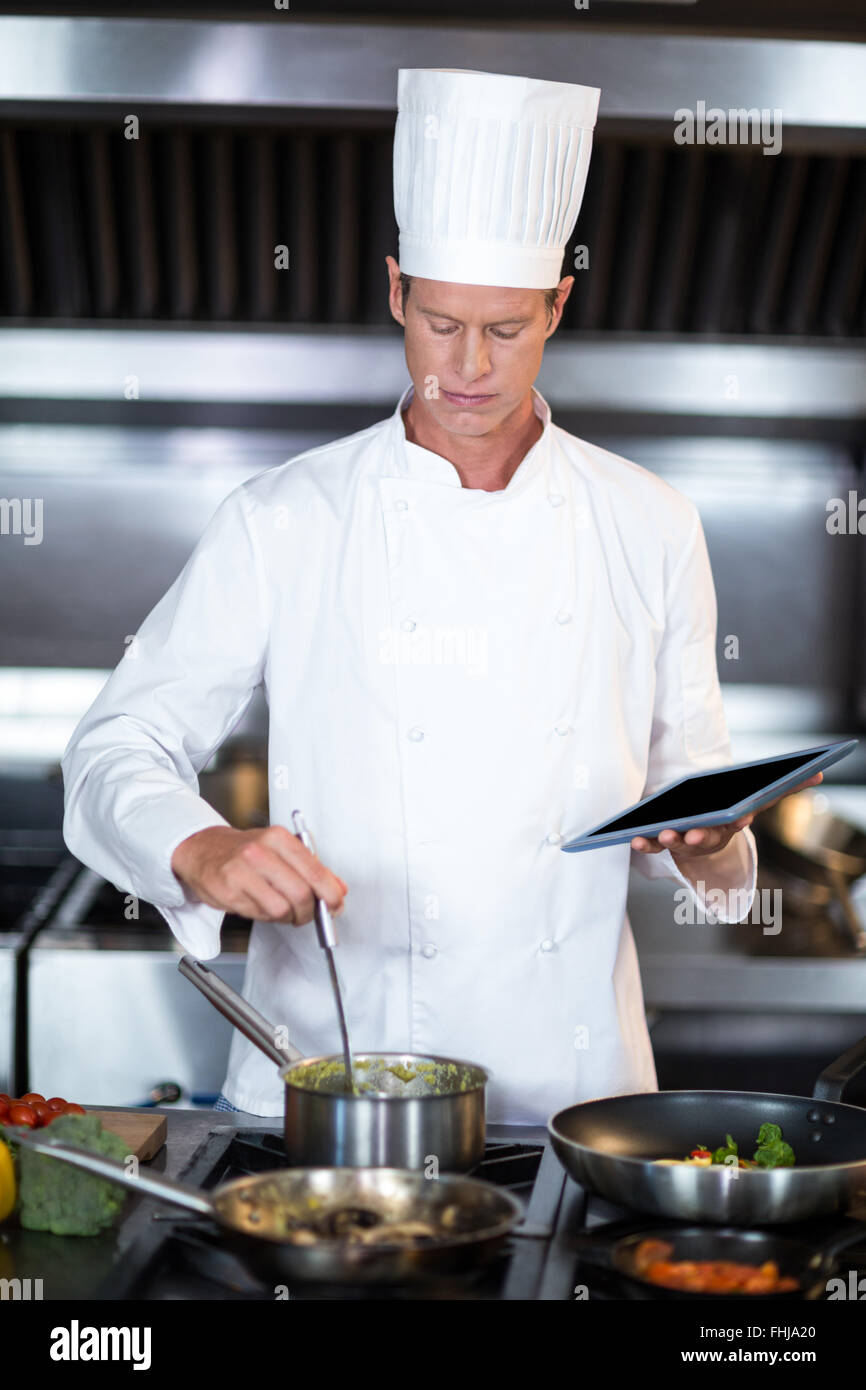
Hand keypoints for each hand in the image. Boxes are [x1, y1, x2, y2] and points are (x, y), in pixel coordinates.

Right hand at [170, 824, 347, 924]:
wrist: (203, 849)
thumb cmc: (245, 850)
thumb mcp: (281, 849)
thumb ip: (312, 868)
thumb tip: (339, 889)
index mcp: (278, 837)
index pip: (314, 871)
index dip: (330, 894)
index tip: (335, 906)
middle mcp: (259, 851)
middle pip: (300, 894)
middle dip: (309, 912)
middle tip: (307, 914)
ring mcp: (240, 871)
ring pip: (280, 909)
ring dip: (287, 917)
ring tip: (282, 909)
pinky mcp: (226, 891)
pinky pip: (259, 915)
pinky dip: (266, 916)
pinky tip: (261, 904)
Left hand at [630, 771, 823, 861]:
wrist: (701, 834)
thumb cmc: (725, 810)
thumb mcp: (753, 798)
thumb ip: (783, 787)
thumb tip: (819, 772)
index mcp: (732, 822)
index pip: (739, 821)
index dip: (740, 819)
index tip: (742, 815)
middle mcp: (711, 836)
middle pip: (709, 837)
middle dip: (703, 835)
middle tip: (696, 832)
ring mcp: (686, 842)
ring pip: (680, 844)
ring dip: (672, 840)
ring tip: (663, 832)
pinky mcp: (663, 844)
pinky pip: (653, 846)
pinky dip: (644, 843)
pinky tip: (633, 837)